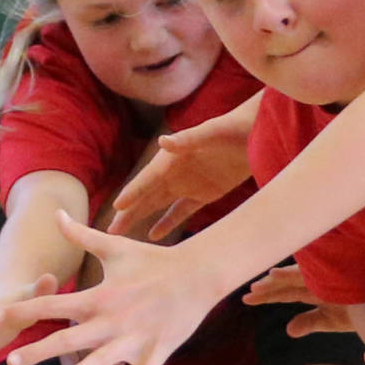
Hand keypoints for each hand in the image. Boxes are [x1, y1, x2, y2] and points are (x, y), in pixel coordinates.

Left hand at [2, 212, 215, 364]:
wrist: (197, 274)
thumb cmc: (154, 260)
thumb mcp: (115, 246)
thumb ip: (82, 235)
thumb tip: (56, 214)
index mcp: (99, 297)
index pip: (55, 305)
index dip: (26, 312)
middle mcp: (112, 321)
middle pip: (70, 340)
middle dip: (40, 351)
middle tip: (11, 362)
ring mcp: (134, 340)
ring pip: (101, 363)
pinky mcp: (156, 353)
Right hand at [109, 118, 251, 238]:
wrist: (255, 134)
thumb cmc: (231, 129)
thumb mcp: (212, 132)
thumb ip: (188, 139)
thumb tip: (163, 142)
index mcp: (173, 157)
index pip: (148, 178)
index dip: (134, 192)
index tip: (117, 206)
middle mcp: (176, 172)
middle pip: (147, 195)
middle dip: (129, 212)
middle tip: (110, 231)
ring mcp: (189, 184)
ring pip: (159, 204)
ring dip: (141, 218)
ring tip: (121, 233)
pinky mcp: (205, 194)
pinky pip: (181, 211)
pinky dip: (167, 222)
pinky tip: (153, 235)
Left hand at [243, 264, 357, 338]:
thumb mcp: (335, 321)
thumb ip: (312, 322)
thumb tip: (288, 329)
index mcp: (324, 292)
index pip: (292, 292)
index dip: (271, 295)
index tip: (249, 297)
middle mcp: (325, 282)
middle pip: (290, 285)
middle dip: (268, 289)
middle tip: (246, 294)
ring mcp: (332, 278)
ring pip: (297, 279)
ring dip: (275, 282)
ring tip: (254, 288)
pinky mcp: (339, 277)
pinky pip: (312, 275)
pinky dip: (291, 275)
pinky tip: (272, 275)